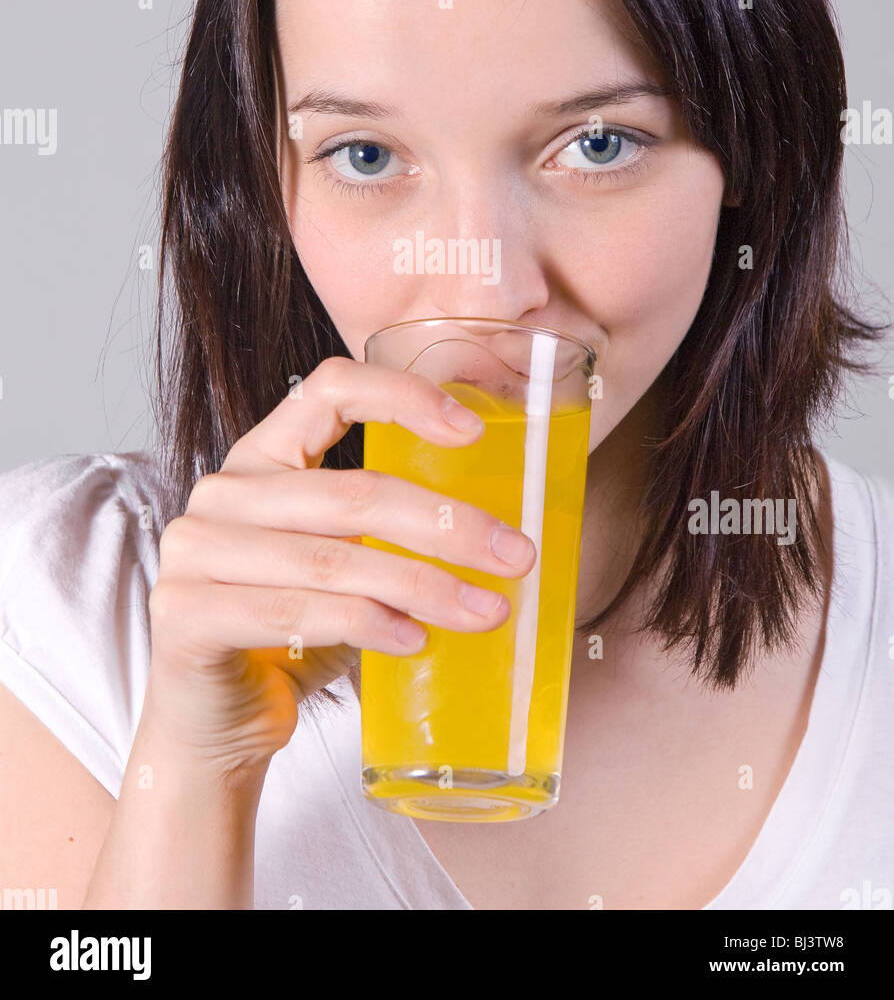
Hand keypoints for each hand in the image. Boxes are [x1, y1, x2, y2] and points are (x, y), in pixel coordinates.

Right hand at [144, 357, 535, 778]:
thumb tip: (498, 534)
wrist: (213, 727)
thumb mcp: (342, 567)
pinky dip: (369, 626)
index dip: (403, 397)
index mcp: (262, 457)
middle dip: (446, 525)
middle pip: (353, 492)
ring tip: (485, 610)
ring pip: (335, 559)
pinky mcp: (186, 614)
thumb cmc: (287, 638)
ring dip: (424, 587)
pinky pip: (299, 612)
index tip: (474, 430)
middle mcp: (223, 492)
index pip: (329, 389)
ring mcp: (195, 552)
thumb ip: (387, 534)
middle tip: (514, 555)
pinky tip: (415, 641)